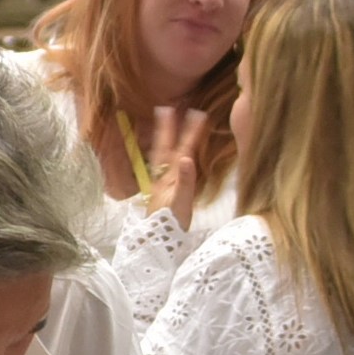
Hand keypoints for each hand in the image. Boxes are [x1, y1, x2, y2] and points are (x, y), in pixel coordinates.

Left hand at [146, 107, 206, 227]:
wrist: (157, 245)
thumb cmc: (170, 226)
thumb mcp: (181, 203)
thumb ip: (185, 181)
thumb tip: (186, 158)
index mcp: (169, 178)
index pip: (180, 149)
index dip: (188, 131)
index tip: (195, 113)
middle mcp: (164, 178)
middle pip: (165, 148)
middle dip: (167, 128)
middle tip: (165, 109)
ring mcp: (162, 186)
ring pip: (164, 157)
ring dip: (166, 140)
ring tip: (166, 125)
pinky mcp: (163, 194)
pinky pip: (166, 169)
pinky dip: (168, 158)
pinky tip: (170, 157)